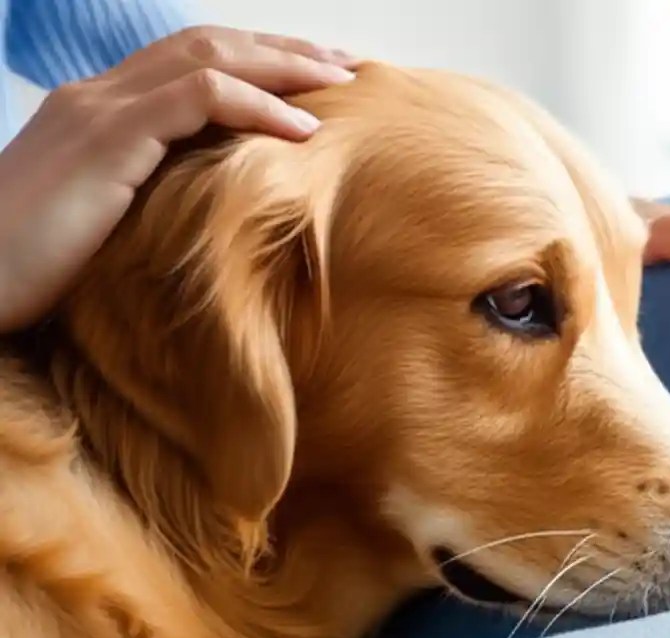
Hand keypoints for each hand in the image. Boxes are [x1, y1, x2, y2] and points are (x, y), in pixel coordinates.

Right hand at [0, 25, 358, 332]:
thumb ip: (154, 198)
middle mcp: (97, 96)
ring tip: (343, 84)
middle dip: (285, 50)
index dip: (259, 62)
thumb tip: (221, 211)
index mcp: (98, 111)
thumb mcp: (105, 224)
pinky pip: (198, 99)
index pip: (191, 61)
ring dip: (284, 66)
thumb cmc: (31, 272)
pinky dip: (259, 106)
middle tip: (350, 66)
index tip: (320, 80)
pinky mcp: (105, 141)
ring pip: (210, 57)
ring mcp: (98, 111)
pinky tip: (304, 127)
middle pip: (209, 44)